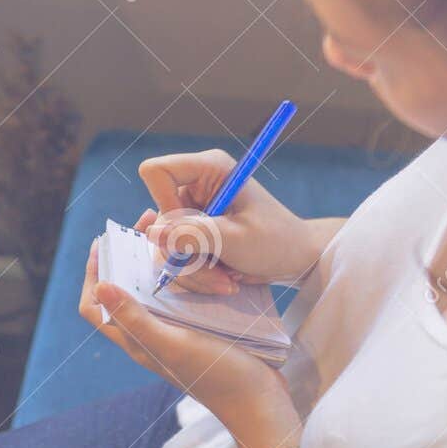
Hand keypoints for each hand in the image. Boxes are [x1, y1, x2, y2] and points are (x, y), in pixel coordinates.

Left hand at [80, 239, 299, 442]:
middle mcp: (149, 335)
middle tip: (147, 223)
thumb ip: (135, 318)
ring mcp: (174, 332)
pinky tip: (201, 255)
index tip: (105, 241)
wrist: (260, 400)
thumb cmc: (216, 375)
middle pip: (123, 291)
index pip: (94, 307)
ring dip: (156, 260)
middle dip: (126, 256)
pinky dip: (184, 272)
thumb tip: (100, 285)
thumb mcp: (172, 343)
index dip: (92, 273)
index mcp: (135, 340)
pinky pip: (182, 294)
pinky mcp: (199, 329)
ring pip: (154, 289)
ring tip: (172, 232)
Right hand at [136, 149, 329, 294]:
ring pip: (165, 247)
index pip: (156, 172)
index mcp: (207, 169)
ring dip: (193, 271)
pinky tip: (221, 276)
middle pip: (160, 221)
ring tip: (225, 278)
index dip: (164, 203)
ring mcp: (192, 213)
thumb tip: (151, 233)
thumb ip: (192, 234)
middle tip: (217, 270)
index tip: (188, 229)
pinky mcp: (193, 235)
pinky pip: (175, 258)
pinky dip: (196, 274)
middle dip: (185, 254)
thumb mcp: (235, 238)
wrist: (295, 259)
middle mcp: (194, 187)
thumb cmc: (275, 240)